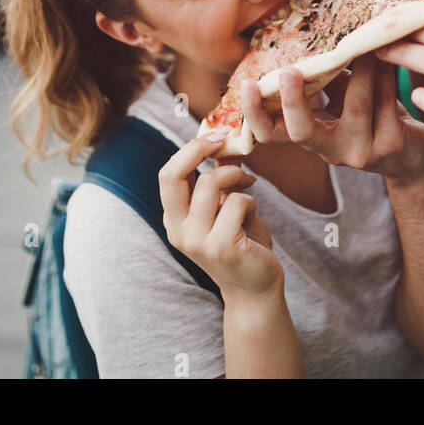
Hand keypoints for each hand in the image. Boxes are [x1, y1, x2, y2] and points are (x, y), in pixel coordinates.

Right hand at [158, 131, 282, 298]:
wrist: (256, 289)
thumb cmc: (243, 244)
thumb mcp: (226, 207)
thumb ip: (220, 179)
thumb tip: (222, 141)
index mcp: (174, 219)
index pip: (167, 174)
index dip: (190, 148)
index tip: (215, 135)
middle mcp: (177, 230)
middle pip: (173, 174)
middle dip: (199, 148)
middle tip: (224, 140)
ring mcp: (197, 241)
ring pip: (209, 183)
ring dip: (235, 177)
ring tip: (248, 186)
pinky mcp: (221, 246)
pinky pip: (235, 202)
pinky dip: (250, 201)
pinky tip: (252, 216)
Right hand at [241, 54, 423, 180]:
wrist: (414, 156)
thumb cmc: (372, 116)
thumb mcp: (342, 99)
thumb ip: (325, 77)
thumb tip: (309, 34)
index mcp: (311, 136)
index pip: (270, 133)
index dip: (254, 113)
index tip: (246, 84)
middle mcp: (330, 150)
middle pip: (301, 131)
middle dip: (293, 101)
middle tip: (289, 71)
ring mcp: (359, 152)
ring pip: (356, 106)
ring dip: (360, 68)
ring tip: (364, 41)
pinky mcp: (390, 146)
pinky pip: (384, 102)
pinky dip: (385, 73)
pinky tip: (389, 54)